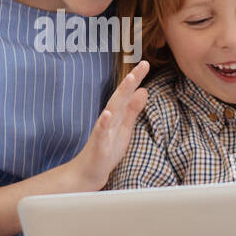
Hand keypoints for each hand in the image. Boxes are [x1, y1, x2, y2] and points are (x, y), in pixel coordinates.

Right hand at [67, 60, 149, 189]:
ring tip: (130, 80)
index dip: (136, 79)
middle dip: (131, 80)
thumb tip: (144, 90)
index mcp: (116, 114)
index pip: (127, 93)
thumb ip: (133, 109)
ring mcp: (103, 130)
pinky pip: (101, 132)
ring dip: (120, 95)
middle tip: (143, 64)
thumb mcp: (125, 127)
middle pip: (121, 96)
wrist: (89, 172)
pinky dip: (104, 122)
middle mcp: (109, 118)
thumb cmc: (107, 149)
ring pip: (112, 109)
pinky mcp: (98, 144)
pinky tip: (108, 113)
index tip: (145, 63)